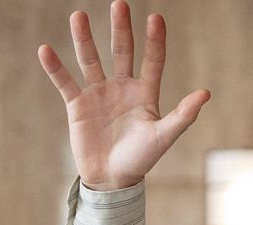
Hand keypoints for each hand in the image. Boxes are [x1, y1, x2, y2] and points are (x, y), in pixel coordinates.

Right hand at [38, 0, 209, 190]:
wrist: (113, 179)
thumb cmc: (142, 159)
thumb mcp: (164, 136)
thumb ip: (184, 115)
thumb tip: (206, 93)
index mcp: (145, 93)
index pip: (152, 61)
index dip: (155, 41)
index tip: (156, 18)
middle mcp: (122, 88)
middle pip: (122, 52)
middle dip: (121, 29)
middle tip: (119, 4)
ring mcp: (99, 94)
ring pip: (90, 60)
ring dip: (84, 39)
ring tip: (78, 15)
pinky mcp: (77, 105)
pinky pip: (65, 82)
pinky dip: (55, 68)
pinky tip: (46, 49)